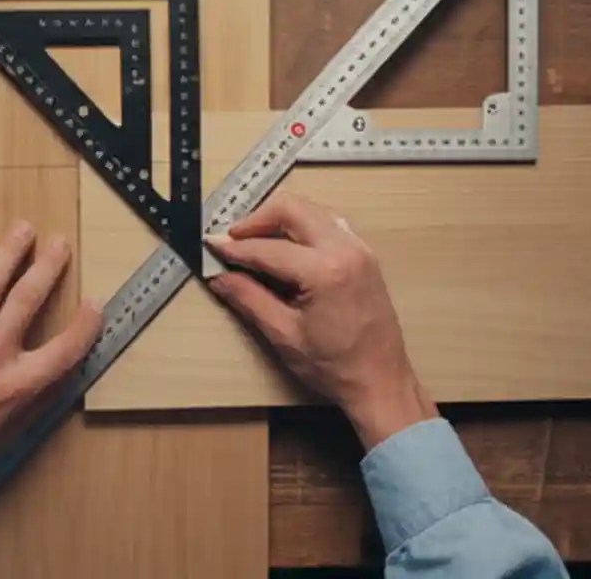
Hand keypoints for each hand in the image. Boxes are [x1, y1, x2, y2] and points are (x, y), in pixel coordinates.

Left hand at [0, 222, 100, 508]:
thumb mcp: (8, 434)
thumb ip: (35, 397)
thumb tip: (59, 369)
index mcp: (18, 388)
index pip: (65, 348)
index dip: (86, 324)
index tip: (96, 303)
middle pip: (27, 300)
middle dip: (47, 267)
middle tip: (59, 243)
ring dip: (9, 252)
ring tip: (23, 229)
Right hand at [206, 194, 437, 449]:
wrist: (381, 381)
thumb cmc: (333, 367)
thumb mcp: (283, 334)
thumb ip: (249, 298)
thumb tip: (218, 275)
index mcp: (326, 271)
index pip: (268, 248)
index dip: (234, 247)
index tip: (210, 245)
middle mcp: (346, 249)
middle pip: (293, 209)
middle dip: (257, 219)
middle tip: (231, 239)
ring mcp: (359, 248)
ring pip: (312, 210)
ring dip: (280, 219)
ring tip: (254, 241)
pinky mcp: (364, 254)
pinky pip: (328, 222)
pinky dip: (302, 225)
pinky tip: (285, 246)